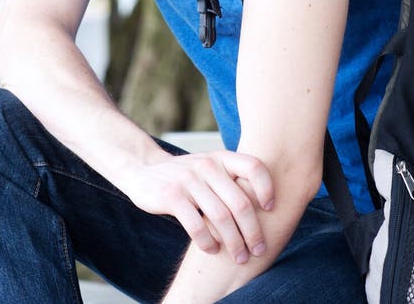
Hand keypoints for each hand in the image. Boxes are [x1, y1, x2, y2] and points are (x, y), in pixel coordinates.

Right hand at [120, 149, 273, 263]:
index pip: (253, 166)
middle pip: (240, 202)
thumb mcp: (209, 167)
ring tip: (240, 256)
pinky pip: (196, 225)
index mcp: (220, 157)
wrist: (144, 169)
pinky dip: (208, 242)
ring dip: (234, 242)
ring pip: (221, 217)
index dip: (267, 188)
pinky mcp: (172, 195)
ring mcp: (188, 179)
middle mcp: (207, 165)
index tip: (270, 210)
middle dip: (253, 231)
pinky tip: (212, 250)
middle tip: (259, 250)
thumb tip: (266, 208)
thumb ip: (231, 179)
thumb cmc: (186, 175)